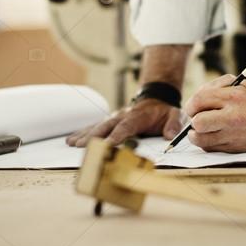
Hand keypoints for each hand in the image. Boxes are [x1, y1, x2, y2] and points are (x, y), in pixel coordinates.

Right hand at [66, 98, 181, 146]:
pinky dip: (82, 133)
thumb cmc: (164, 111)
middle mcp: (122, 116)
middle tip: (83, 146)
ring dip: (84, 135)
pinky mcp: (110, 122)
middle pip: (106, 126)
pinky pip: (94, 127)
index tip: (108, 144)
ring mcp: (114, 118)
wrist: (156, 100)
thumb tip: (169, 135)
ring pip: (97, 126)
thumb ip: (173, 124)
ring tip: (72, 143)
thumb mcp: (174, 114)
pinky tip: (71, 139)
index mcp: (137, 116)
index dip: (117, 135)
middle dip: (94, 136)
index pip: (126, 126)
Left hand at [185, 68, 245, 152]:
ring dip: (197, 135)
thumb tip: (193, 102)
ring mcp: (236, 135)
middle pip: (198, 122)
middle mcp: (234, 117)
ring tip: (202, 130)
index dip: (191, 105)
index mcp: (234, 97)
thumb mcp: (237, 84)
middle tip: (196, 119)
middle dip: (193, 120)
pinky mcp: (237, 148)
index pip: (199, 101)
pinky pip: (211, 149)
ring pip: (202, 140)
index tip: (192, 108)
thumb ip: (214, 88)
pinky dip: (207, 143)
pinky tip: (214, 135)